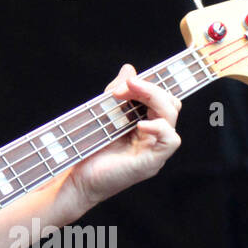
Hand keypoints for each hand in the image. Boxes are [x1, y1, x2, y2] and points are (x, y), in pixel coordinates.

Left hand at [64, 64, 181, 215]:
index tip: (130, 79)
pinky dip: (159, 128)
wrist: (77, 179)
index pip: (161, 98)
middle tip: (126, 86)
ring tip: (129, 94)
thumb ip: (117, 93)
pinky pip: (170, 141)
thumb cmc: (90, 149)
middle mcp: (153, 136)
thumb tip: (129, 68)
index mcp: (145, 124)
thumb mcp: (103, 114)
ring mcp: (154, 150)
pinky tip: (140, 124)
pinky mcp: (151, 162)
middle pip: (170, 103)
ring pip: (171, 116)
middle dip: (150, 88)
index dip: (150, 85)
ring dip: (153, 98)